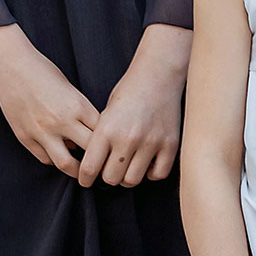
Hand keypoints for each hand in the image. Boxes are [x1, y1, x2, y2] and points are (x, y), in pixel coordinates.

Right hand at [0, 30, 100, 175]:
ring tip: (84, 172)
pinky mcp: (25, 137)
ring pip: (66, 163)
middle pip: (90, 152)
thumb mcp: (71, 90)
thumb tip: (87, 136)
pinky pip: (45, 158)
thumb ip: (81, 113)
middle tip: (104, 168)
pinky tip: (60, 157)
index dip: (110, 144)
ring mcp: (42, 131)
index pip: (103, 135)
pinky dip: (54, 160)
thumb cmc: (44, 73)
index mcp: (78, 107)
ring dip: (77, 170)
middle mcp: (62, 121)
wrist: (10, 67)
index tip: (114, 151)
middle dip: (99, 161)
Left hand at [80, 56, 184, 188]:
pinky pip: (158, 174)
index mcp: (107, 130)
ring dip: (128, 177)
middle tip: (110, 169)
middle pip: (111, 178)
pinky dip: (151, 173)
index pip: (89, 168)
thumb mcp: (105, 115)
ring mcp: (151, 142)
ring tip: (128, 167)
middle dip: (108, 176)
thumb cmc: (128, 93)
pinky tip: (148, 163)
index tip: (87, 180)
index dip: (85, 179)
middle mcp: (128, 138)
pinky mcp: (170, 144)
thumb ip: (99, 142)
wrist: (158, 76)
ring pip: (132, 180)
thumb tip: (95, 168)